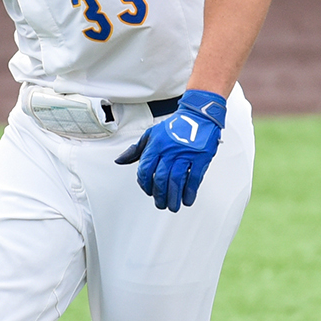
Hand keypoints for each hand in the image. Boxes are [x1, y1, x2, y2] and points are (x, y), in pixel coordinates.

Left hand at [115, 89, 227, 211]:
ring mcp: (186, 154)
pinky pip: (194, 178)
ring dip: (174, 197)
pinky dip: (190, 191)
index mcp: (156, 145)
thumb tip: (119, 160)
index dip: (145, 184)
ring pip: (176, 180)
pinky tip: (187, 199)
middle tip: (160, 204)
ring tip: (173, 206)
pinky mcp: (201, 157)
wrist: (198, 115)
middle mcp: (170, 150)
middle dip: (159, 195)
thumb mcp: (151, 135)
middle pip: (161, 178)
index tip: (148, 191)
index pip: (146, 169)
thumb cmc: (174, 126)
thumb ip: (135, 150)